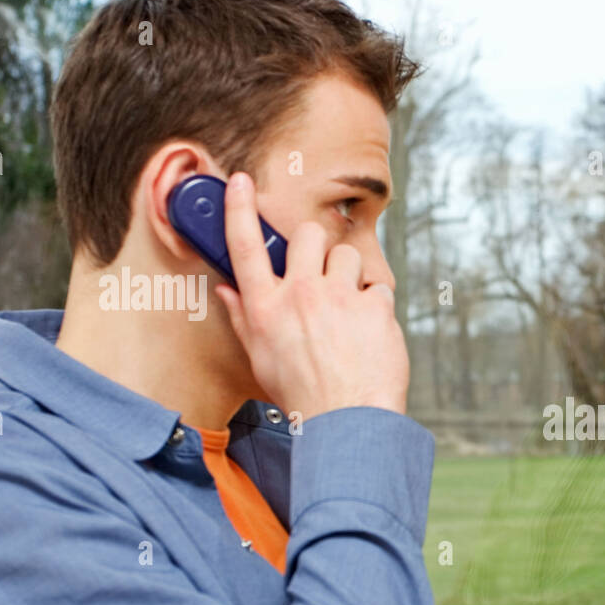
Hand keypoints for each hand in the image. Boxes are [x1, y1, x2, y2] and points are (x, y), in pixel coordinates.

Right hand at [213, 172, 408, 420]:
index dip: (240, 209)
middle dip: (315, 245)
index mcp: (266, 308)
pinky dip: (376, 306)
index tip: (242, 182)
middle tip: (321, 271)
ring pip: (346, 254)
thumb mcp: (260, 359)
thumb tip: (227, 290)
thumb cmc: (303, 395)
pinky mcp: (375, 306)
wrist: (347, 422)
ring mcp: (339, 298)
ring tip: (349, 309)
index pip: (244, 247)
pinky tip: (370, 333)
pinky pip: (377, 288)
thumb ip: (245, 318)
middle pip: (306, 235)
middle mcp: (300, 295)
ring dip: (348, 274)